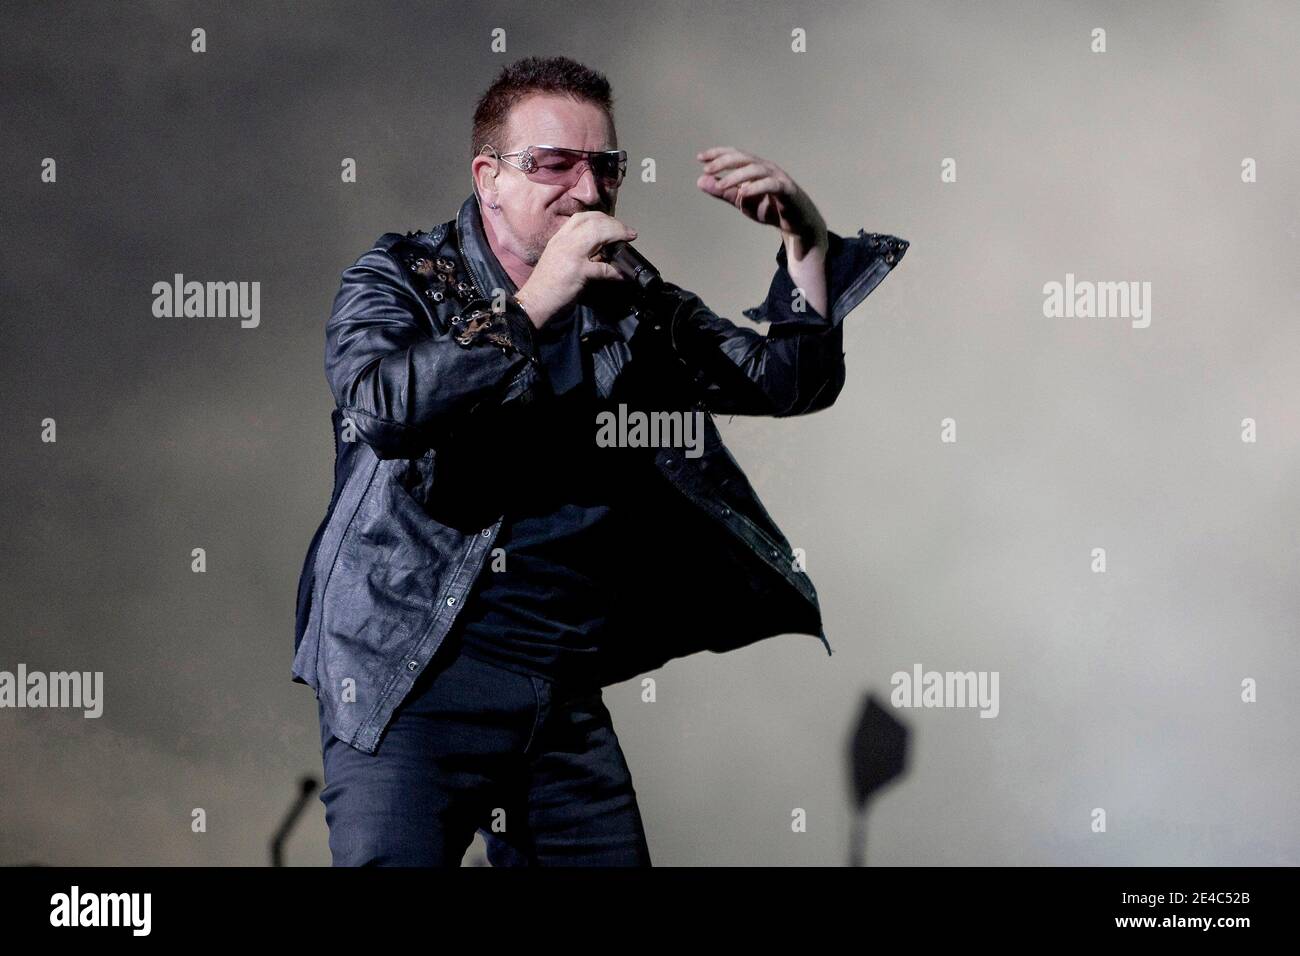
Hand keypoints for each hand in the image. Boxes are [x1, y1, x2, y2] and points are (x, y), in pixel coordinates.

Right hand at [516, 212, 636, 328]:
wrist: (533, 302)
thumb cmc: (547, 284)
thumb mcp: (560, 259)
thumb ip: (578, 251)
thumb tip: (603, 252)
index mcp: (560, 238)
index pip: (582, 217)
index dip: (602, 217)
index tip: (615, 225)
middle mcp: (564, 241)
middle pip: (593, 221)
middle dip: (615, 224)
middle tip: (628, 233)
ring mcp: (570, 255)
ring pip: (598, 233)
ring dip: (617, 235)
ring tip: (628, 241)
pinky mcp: (578, 272)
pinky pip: (602, 267)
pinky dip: (616, 270)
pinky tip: (623, 274)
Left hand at [696, 146, 827, 249]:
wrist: (795, 224)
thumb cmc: (769, 209)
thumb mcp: (742, 201)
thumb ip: (723, 192)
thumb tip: (700, 181)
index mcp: (754, 168)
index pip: (735, 155)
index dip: (718, 154)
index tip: (700, 157)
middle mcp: (766, 168)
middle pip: (744, 158)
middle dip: (725, 162)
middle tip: (708, 169)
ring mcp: (777, 177)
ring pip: (756, 170)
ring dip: (737, 176)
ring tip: (722, 184)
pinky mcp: (787, 190)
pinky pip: (771, 185)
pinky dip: (756, 187)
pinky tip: (743, 193)